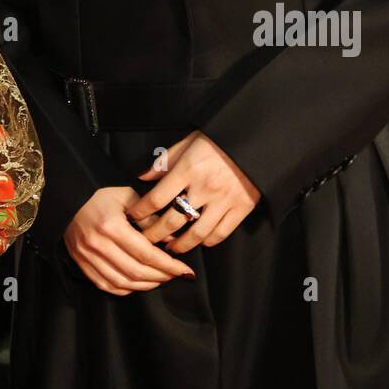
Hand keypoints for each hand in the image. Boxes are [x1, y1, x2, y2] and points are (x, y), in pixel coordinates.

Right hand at [63, 185, 196, 294]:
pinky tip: (139, 283)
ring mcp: (87, 257)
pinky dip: (126, 289)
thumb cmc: (99, 195)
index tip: (185, 270)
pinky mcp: (81, 264)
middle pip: (136, 272)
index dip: (168, 265)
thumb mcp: (126, 196)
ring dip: (146, 285)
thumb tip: (170, 240)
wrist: (67, 198)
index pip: (146, 254)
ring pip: (122, 283)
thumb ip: (149, 217)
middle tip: (177, 275)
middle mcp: (98, 244)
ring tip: (161, 279)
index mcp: (111, 225)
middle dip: (161, 277)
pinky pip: (107, 286)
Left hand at [128, 131, 259, 251]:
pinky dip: (206, 242)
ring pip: (196, 234)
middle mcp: (204, 187)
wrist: (256, 140)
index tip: (132, 217)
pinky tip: (197, 241)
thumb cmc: (218, 140)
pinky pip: (220, 234)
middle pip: (172, 221)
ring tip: (169, 247)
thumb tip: (143, 177)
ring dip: (179, 245)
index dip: (141, 211)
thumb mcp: (189, 141)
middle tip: (144, 240)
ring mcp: (224, 200)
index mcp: (189, 168)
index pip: (157, 197)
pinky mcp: (241, 209)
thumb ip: (165, 161)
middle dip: (154, 234)